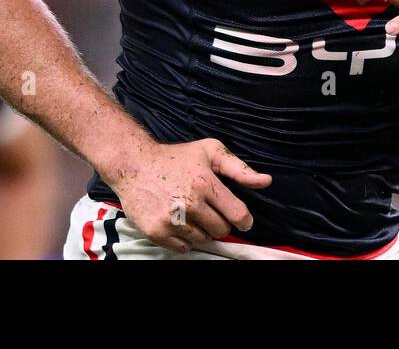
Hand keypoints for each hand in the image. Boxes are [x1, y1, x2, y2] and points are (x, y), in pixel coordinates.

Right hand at [107, 138, 272, 253]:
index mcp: (205, 183)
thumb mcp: (210, 151)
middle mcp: (190, 204)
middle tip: (209, 211)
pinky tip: (179, 222)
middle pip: (221, 230)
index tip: (242, 220)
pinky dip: (185, 239)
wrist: (133, 165)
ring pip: (203, 239)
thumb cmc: (175, 157)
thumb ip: (239, 168)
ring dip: (202, 230)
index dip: (244, 220)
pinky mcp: (156, 232)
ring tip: (191, 213)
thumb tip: (265, 181)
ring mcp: (172, 220)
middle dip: (220, 223)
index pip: (237, 214)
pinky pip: (184, 247)